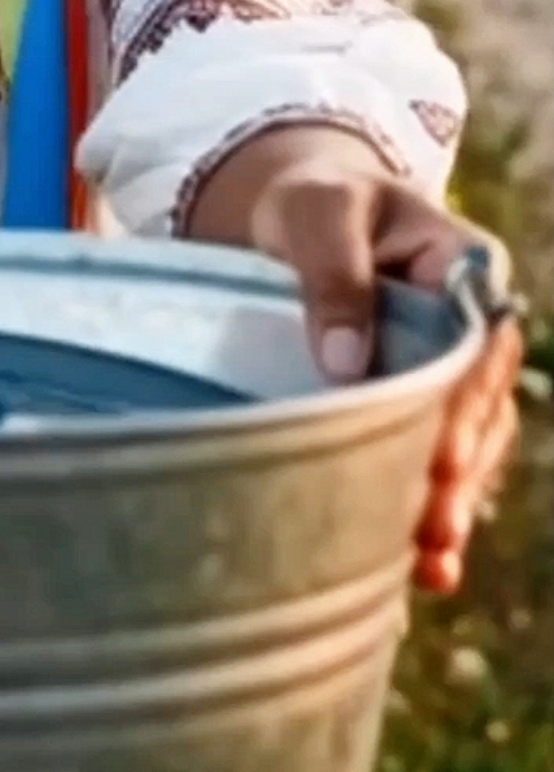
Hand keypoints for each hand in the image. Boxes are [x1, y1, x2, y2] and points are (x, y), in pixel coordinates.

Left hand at [187, 124, 521, 595]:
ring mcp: (448, 369)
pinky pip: (435, 457)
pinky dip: (429, 506)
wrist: (292, 212)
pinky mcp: (416, 401)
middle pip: (479, 406)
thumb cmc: (308, 203)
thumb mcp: (315, 214)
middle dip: (459, 470)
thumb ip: (332, 274)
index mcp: (465, 266)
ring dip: (451, 503)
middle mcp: (468, 325)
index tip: (442, 459)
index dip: (465, 404)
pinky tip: (421, 569)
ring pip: (466, 443)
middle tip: (435, 525)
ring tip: (431, 560)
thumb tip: (344, 361)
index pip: (477, 343)